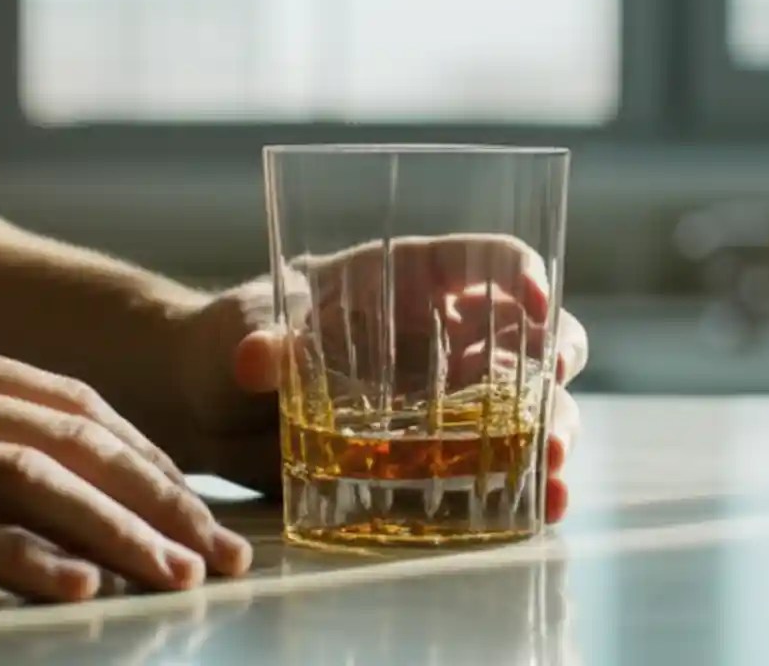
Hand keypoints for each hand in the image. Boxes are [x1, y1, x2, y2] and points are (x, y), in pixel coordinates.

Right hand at [0, 324, 250, 601]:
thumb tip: (38, 463)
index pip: (77, 405)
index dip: (148, 457)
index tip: (197, 503)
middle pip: (78, 439)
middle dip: (162, 497)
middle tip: (220, 549)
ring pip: (35, 479)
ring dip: (117, 531)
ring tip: (177, 575)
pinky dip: (22, 559)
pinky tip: (75, 587)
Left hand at [176, 235, 588, 522]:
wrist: (210, 401)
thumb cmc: (237, 330)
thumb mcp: (245, 324)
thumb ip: (258, 336)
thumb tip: (257, 359)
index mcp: (410, 280)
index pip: (485, 259)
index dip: (521, 273)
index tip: (534, 302)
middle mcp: (447, 336)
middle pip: (533, 334)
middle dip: (558, 359)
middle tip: (555, 390)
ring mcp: (448, 399)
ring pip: (530, 405)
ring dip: (554, 432)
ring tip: (554, 470)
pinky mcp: (434, 454)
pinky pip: (497, 466)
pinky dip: (526, 487)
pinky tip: (542, 509)